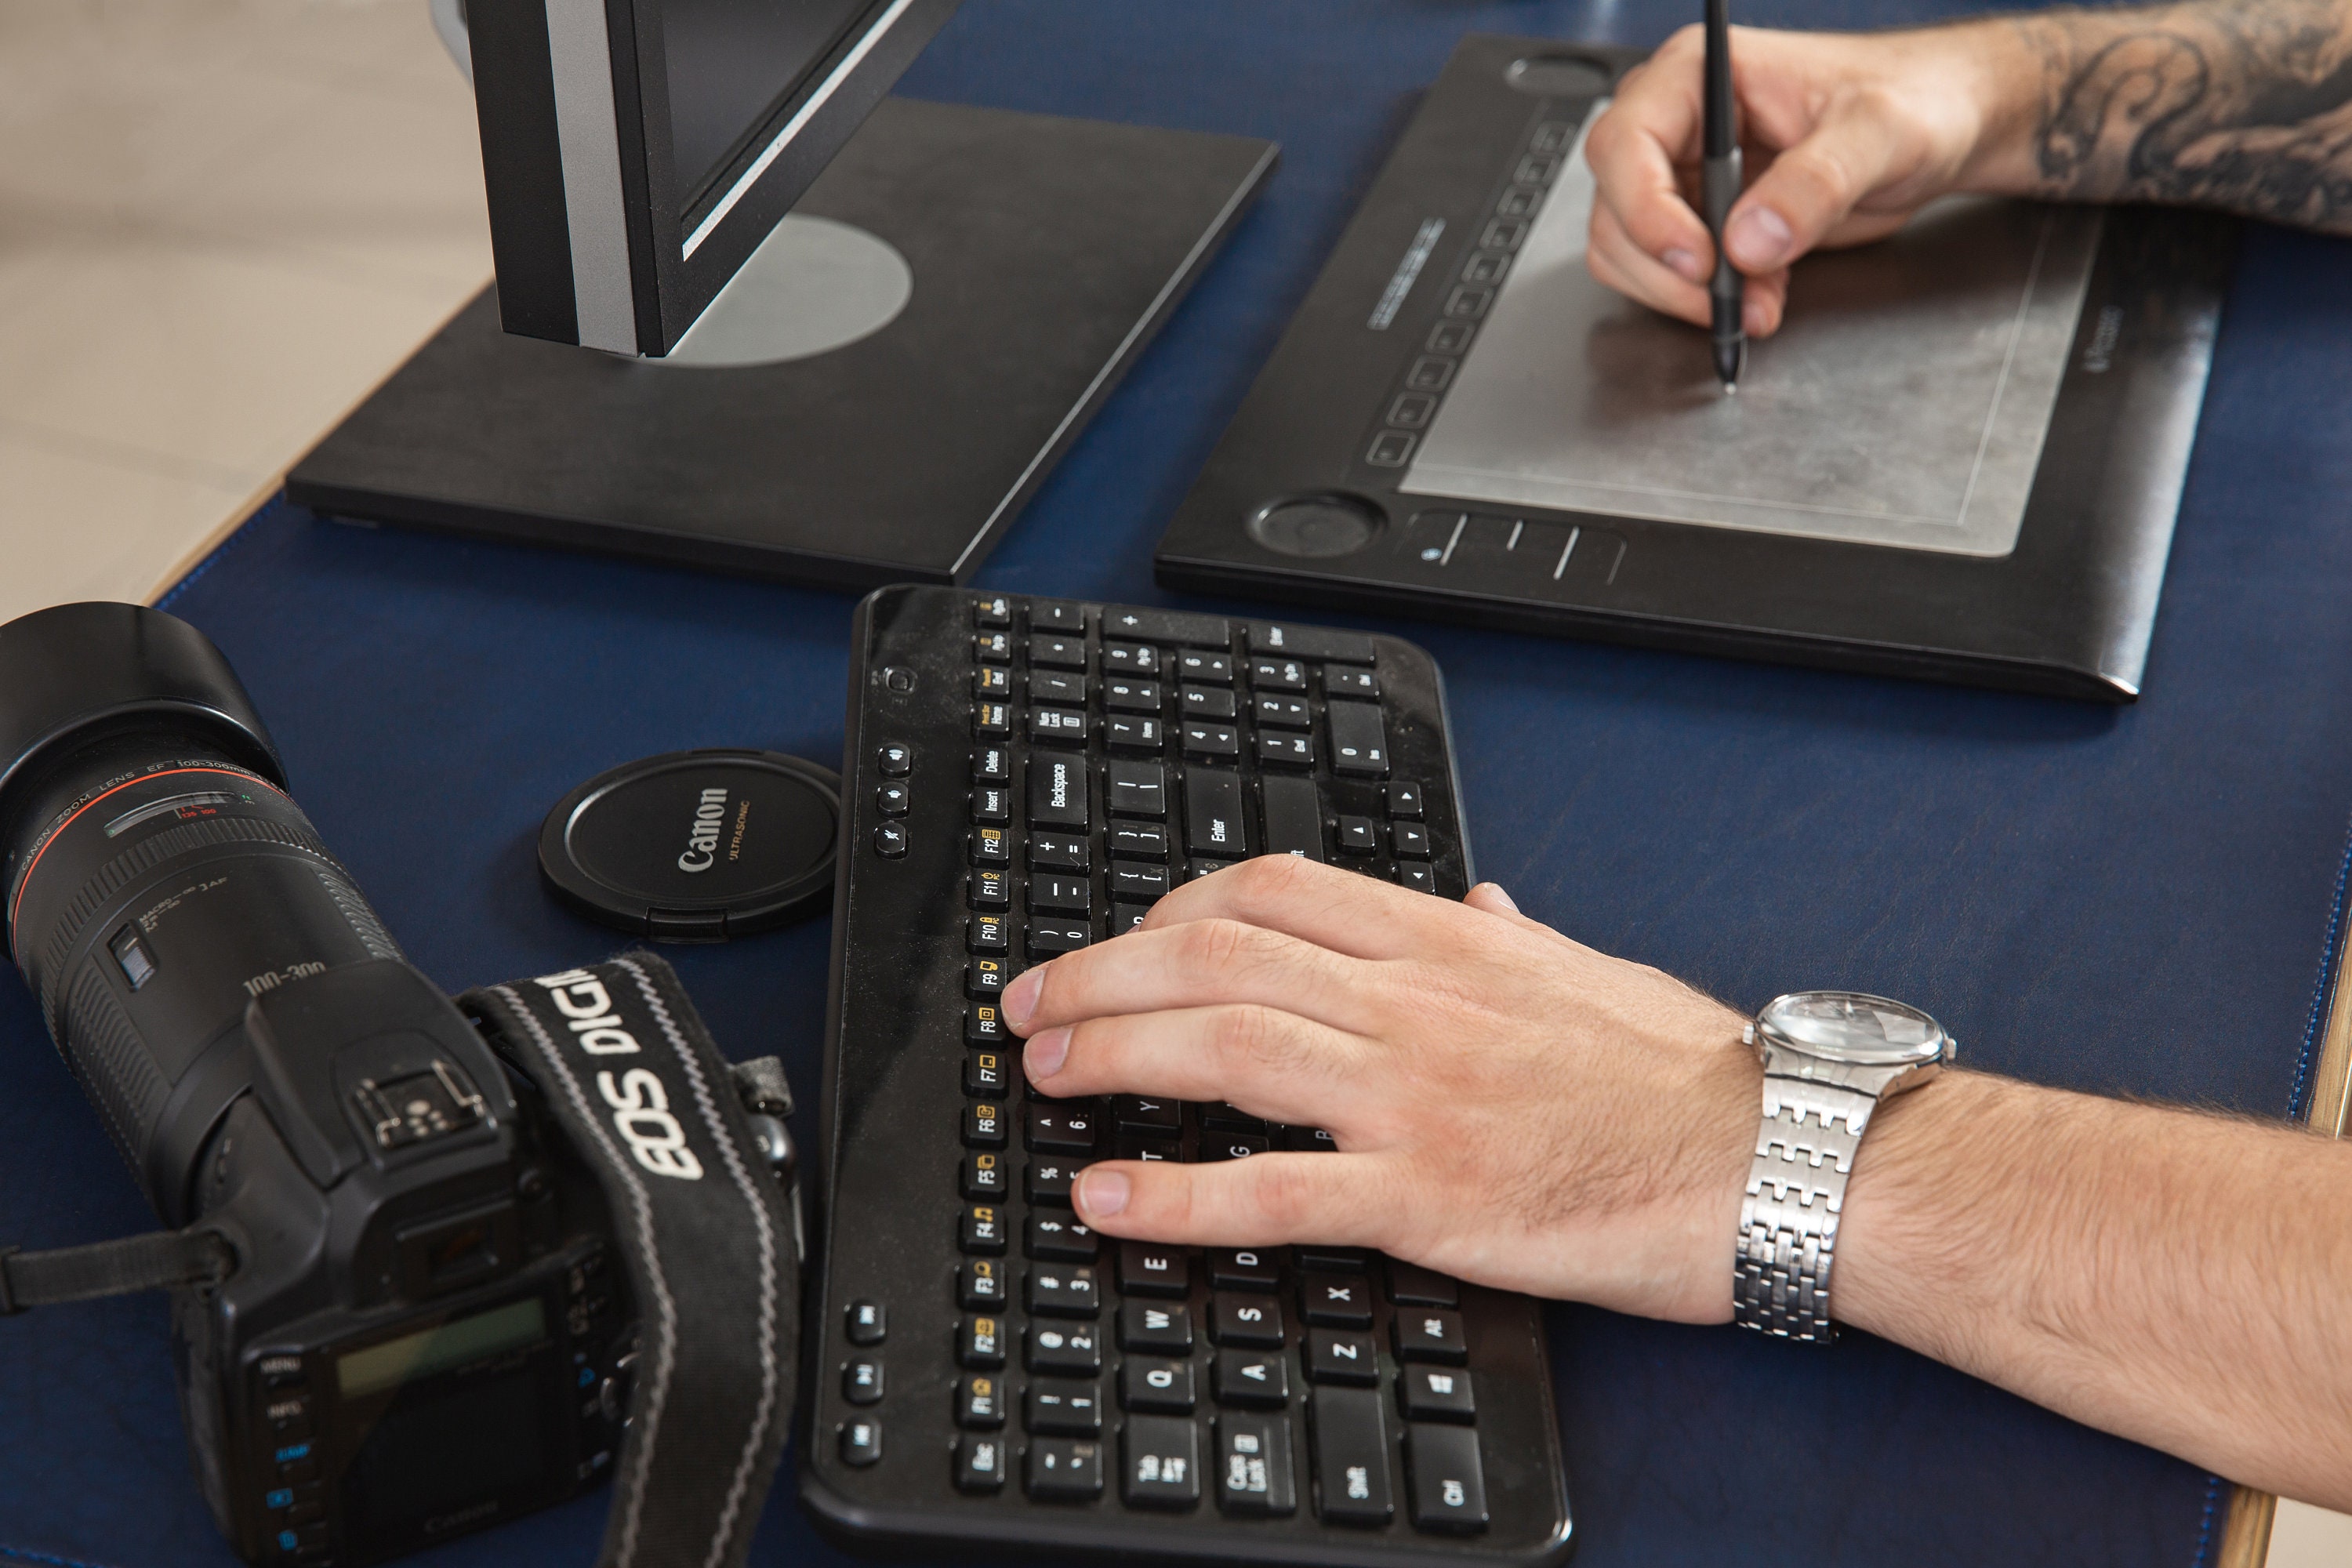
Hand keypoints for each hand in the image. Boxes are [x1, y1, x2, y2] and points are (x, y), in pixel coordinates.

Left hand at [1000, 855, 1758, 1321]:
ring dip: (1113, 1053)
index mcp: (1449, 943)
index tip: (1125, 938)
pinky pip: (1275, 1190)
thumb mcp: (1586, 971)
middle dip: (1104, 972)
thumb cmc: (1687, 1072)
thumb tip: (1474, 903)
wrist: (1774, 1157)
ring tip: (1045, 1074)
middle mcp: (1416, 1003)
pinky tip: (1109, 1196)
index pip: (1273, 891)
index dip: (1170, 907)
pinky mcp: (1430, 1196)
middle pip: (1218, 954)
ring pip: (1226, 1045)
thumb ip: (1506, 937)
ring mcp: (1416, 1096)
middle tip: (1034, 1006)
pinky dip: (1176, 1193)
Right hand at [1583, 21, 2025, 335]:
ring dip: (1684, 294)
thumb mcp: (1879, 131)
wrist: (1941, 126)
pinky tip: (1761, 294)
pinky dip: (1702, 301)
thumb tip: (1750, 240)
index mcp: (1701, 72)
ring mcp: (1683, 174)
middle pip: (1614, 208)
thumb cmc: (1915, 98)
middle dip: (1668, 269)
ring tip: (1758, 300)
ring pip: (1627, 249)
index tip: (1701, 260)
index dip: (1646, 211)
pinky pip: (1665, 274)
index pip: (1624, 144)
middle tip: (1732, 297)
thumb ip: (1818, 180)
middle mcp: (1678, 121)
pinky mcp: (1700, 219)